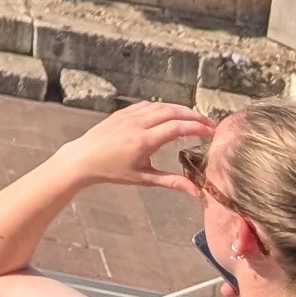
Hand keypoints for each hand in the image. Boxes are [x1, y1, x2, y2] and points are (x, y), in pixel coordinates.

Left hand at [56, 103, 214, 192]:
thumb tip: (196, 191)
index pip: (176, 128)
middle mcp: (137, 123)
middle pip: (171, 112)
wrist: (83, 158)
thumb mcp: (143, 179)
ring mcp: (128, 115)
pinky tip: (171, 114)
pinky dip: (163, 107)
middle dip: (193, 116)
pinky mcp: (121, 112)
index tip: (212, 131)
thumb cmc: (113, 171)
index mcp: (143, 140)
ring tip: (195, 118)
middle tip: (210, 124)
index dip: (196, 127)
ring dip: (180, 109)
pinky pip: (146, 105)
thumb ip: (171, 182)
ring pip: (159, 106)